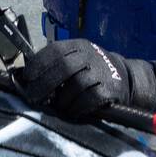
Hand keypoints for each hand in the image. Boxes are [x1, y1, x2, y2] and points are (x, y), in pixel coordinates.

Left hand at [15, 39, 155, 120]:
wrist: (128, 77)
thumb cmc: (93, 70)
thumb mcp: (77, 59)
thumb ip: (57, 64)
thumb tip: (27, 78)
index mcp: (79, 46)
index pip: (55, 50)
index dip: (39, 63)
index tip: (27, 77)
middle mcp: (91, 55)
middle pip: (64, 67)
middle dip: (44, 84)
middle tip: (34, 97)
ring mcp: (102, 71)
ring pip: (76, 85)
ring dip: (61, 99)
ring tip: (56, 105)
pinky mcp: (111, 89)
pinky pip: (89, 99)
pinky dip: (76, 107)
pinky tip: (72, 110)